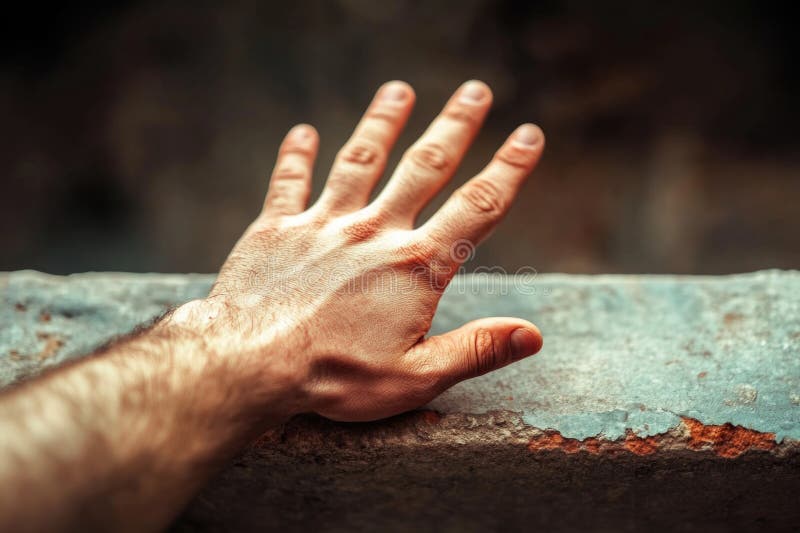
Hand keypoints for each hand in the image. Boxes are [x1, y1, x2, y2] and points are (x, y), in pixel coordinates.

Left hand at [170, 80, 544, 421]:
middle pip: (424, 167)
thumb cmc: (334, 377)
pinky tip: (303, 132)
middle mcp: (374, 232)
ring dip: (382, 122)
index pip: (476, 208)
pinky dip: (296, 156)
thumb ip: (476, 350)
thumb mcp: (416, 377)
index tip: (529, 136)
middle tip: (475, 90)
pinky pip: (289, 182)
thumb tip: (533, 334)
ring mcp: (323, 224)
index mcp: (415, 266)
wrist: (249, 364)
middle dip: (454, 126)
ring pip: (360, 160)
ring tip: (398, 91)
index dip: (509, 170)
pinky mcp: (276, 229)